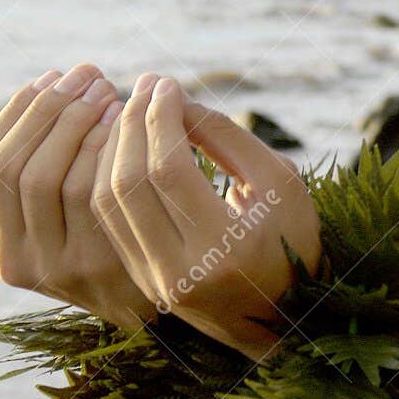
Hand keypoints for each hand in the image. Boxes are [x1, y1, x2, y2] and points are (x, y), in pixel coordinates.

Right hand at [0, 62, 158, 330]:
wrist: (167, 303)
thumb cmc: (121, 237)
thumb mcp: (69, 211)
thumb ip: (53, 165)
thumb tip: (55, 87)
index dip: (18, 111)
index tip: (53, 76)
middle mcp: (13, 258)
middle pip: (13, 166)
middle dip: (49, 111)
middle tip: (89, 76)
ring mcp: (51, 268)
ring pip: (46, 179)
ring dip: (75, 125)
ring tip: (109, 93)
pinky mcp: (94, 269)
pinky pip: (87, 196)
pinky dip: (100, 152)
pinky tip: (126, 125)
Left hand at [91, 73, 320, 362]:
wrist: (284, 314)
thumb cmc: (291, 236)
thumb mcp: (280, 182)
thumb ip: (228, 138)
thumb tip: (173, 102)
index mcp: (227, 247)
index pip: (170, 169)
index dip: (160, 119)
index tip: (165, 84)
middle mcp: (183, 271)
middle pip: (130, 184)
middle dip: (130, 125)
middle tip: (141, 87)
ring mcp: (156, 281)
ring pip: (107, 201)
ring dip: (110, 147)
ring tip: (128, 110)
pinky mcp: (140, 281)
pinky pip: (108, 219)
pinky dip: (107, 174)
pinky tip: (121, 145)